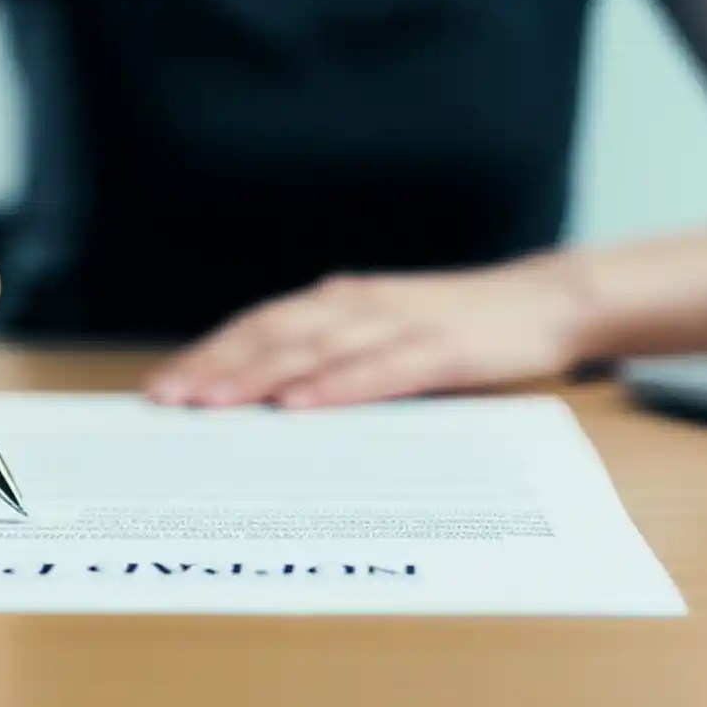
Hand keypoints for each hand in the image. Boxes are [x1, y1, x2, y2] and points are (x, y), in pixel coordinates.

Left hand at [145, 257, 588, 408]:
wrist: (544, 301)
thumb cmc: (455, 324)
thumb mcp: (383, 330)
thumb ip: (332, 351)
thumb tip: (268, 392)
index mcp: (339, 300)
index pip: (259, 326)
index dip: (208, 353)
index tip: (162, 386)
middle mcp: (358, 304)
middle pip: (272, 334)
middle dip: (215, 366)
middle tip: (166, 399)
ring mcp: (398, 323)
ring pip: (314, 348)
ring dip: (258, 376)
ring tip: (212, 403)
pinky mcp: (439, 348)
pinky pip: (377, 370)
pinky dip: (334, 387)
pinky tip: (298, 406)